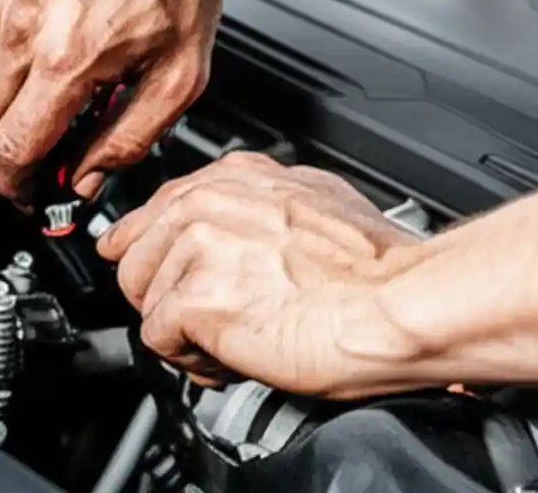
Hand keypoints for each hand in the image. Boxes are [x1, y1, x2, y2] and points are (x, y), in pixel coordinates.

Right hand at [0, 0, 231, 201]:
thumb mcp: (183, 76)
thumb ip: (132, 137)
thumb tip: (92, 178)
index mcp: (69, 57)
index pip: (12, 147)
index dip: (17, 183)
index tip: (30, 193)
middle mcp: (24, 25)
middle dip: (13, 143)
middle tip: (54, 144)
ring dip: (20, 93)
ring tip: (76, 74)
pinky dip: (20, 46)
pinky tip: (67, 30)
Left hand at [97, 151, 423, 397]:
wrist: (399, 306)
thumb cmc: (378, 273)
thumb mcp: (321, 207)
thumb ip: (264, 209)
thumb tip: (235, 232)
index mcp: (242, 176)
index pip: (157, 210)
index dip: (162, 255)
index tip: (170, 276)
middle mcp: (213, 202)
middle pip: (138, 260)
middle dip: (171, 299)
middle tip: (223, 320)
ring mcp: (199, 247)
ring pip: (147, 303)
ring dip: (187, 334)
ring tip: (241, 340)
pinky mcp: (194, 298)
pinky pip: (158, 341)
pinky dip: (194, 361)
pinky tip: (235, 358)